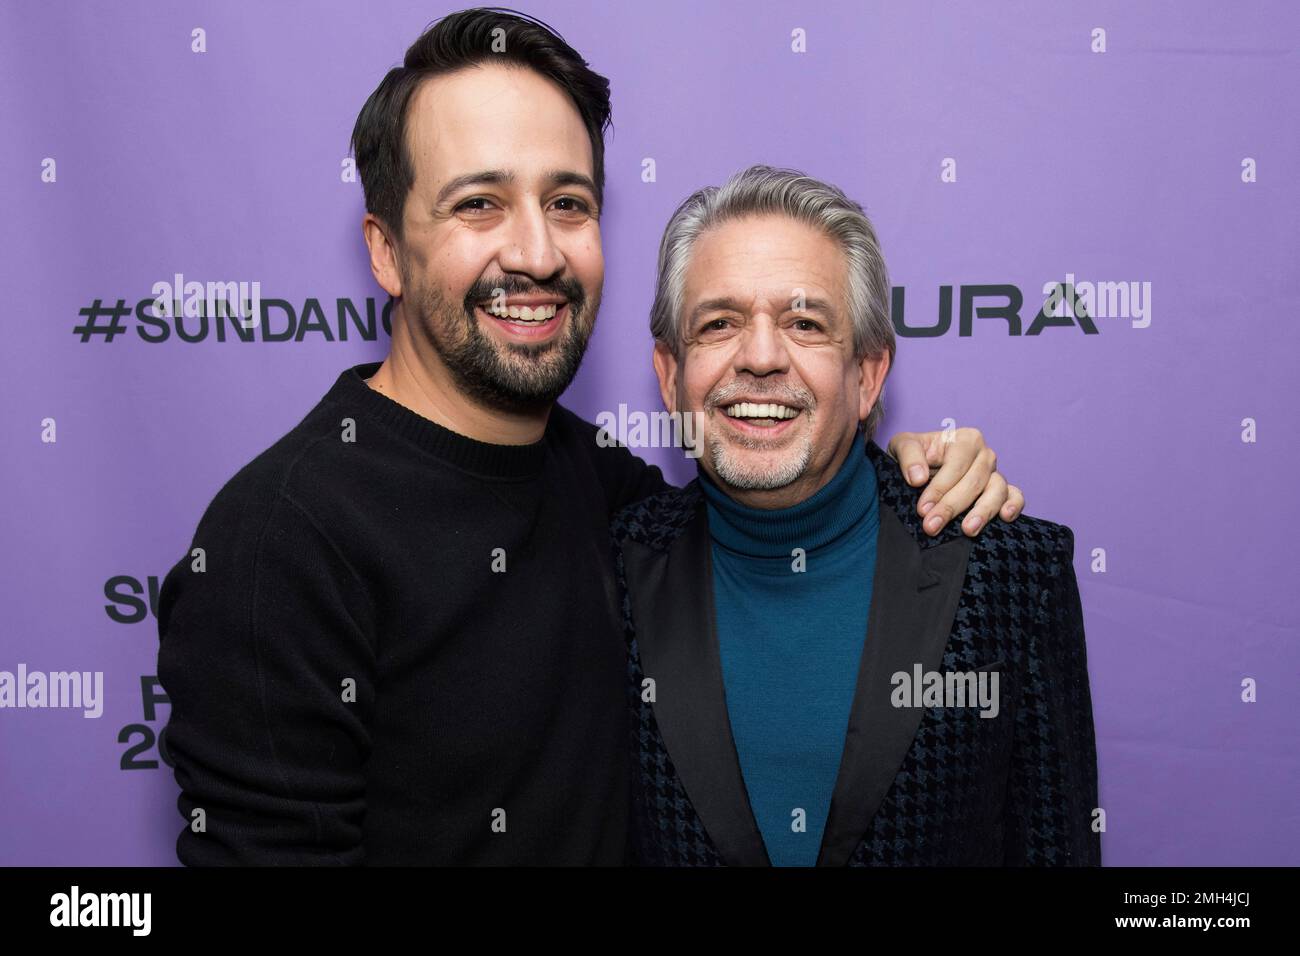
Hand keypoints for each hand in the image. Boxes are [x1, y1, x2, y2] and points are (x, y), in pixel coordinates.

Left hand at [886, 427, 1024, 536]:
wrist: (919, 469)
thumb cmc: (913, 456)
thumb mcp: (902, 446)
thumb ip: (908, 456)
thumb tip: (918, 478)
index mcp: (965, 440)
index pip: (956, 464)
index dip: (940, 487)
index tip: (922, 509)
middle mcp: (985, 455)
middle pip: (974, 482)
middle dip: (951, 506)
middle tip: (931, 526)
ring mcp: (995, 474)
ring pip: (997, 491)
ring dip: (983, 511)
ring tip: (967, 530)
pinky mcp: (1002, 491)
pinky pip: (1015, 496)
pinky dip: (1014, 505)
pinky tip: (1004, 517)